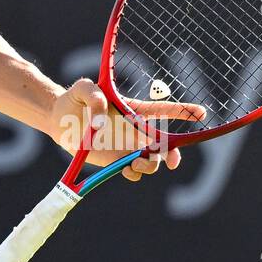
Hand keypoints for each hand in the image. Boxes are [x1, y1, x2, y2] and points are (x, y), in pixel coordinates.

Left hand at [50, 78, 205, 180]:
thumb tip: (100, 122)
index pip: (163, 109)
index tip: (202, 112)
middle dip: (175, 153)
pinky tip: (126, 169)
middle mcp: (135, 129)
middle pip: (165, 143)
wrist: (59, 119)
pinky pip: (132, 171)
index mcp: (133, 109)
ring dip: (151, 165)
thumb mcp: (84, 88)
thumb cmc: (75, 99)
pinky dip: (134, 173)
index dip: (184, 111)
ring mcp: (127, 146)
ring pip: (152, 161)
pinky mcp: (115, 160)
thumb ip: (94, 96)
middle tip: (173, 161)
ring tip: (136, 163)